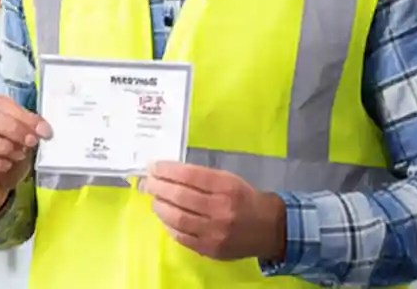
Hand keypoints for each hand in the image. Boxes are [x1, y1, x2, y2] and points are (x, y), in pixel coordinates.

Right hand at [0, 94, 52, 220]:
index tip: (42, 128)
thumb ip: (27, 128)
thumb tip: (41, 128)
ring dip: (3, 146)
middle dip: (11, 127)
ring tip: (19, 154)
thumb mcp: (20, 139)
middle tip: (31, 140)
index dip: (21, 113)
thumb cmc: (4, 157)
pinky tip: (6, 165)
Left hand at [140, 161, 286, 262]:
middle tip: (148, 182)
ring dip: (160, 207)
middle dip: (158, 187)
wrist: (269, 228)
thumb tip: (166, 173)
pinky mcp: (210, 249)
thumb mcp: (228, 179)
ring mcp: (215, 232)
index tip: (153, 167)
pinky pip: (181, 236)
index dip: (167, 171)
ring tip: (154, 199)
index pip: (189, 176)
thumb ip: (200, 176)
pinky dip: (169, 225)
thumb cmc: (244, 198)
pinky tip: (165, 217)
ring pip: (177, 218)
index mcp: (227, 187)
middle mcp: (221, 210)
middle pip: (180, 197)